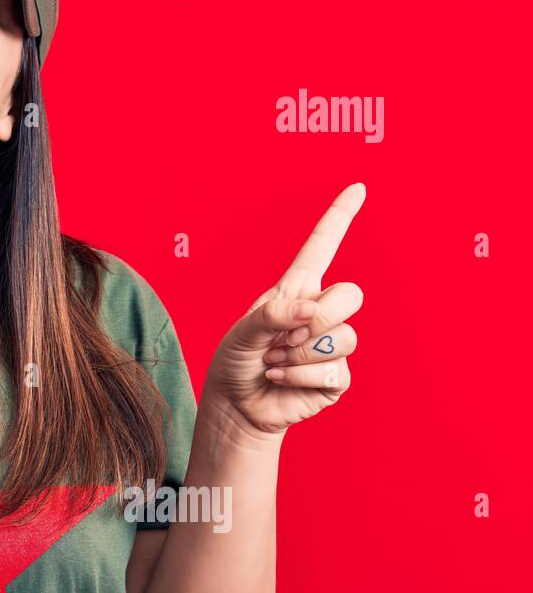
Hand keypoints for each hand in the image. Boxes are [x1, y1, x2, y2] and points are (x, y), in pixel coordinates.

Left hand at [202, 183, 365, 441]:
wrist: (237, 405)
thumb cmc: (235, 361)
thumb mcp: (242, 333)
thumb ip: (271, 316)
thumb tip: (310, 311)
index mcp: (294, 290)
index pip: (322, 247)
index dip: (339, 217)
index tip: (358, 188)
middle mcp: (318, 311)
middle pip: (351, 295)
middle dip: (317, 317)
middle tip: (282, 339)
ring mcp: (332, 344)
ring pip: (344, 336)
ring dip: (300, 353)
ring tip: (274, 361)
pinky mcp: (336, 375)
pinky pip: (335, 369)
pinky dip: (300, 376)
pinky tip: (282, 379)